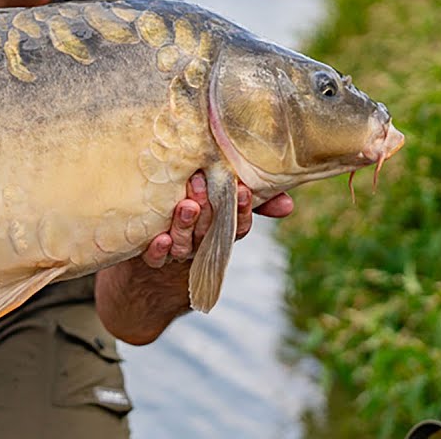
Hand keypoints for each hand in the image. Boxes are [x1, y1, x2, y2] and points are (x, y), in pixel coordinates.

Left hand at [138, 171, 294, 268]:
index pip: (237, 225)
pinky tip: (160, 238)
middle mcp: (201, 243)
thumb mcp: (223, 198)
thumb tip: (289, 205)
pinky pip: (157, 259)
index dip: (241, 210)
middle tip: (201, 181)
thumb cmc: (196, 210)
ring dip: (185, 226)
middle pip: (209, 231)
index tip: (241, 189)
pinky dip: (159, 250)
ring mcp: (177, 250)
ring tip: (185, 205)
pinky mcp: (152, 256)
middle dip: (208, 209)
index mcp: (220, 231)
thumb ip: (254, 198)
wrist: (151, 240)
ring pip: (184, 244)